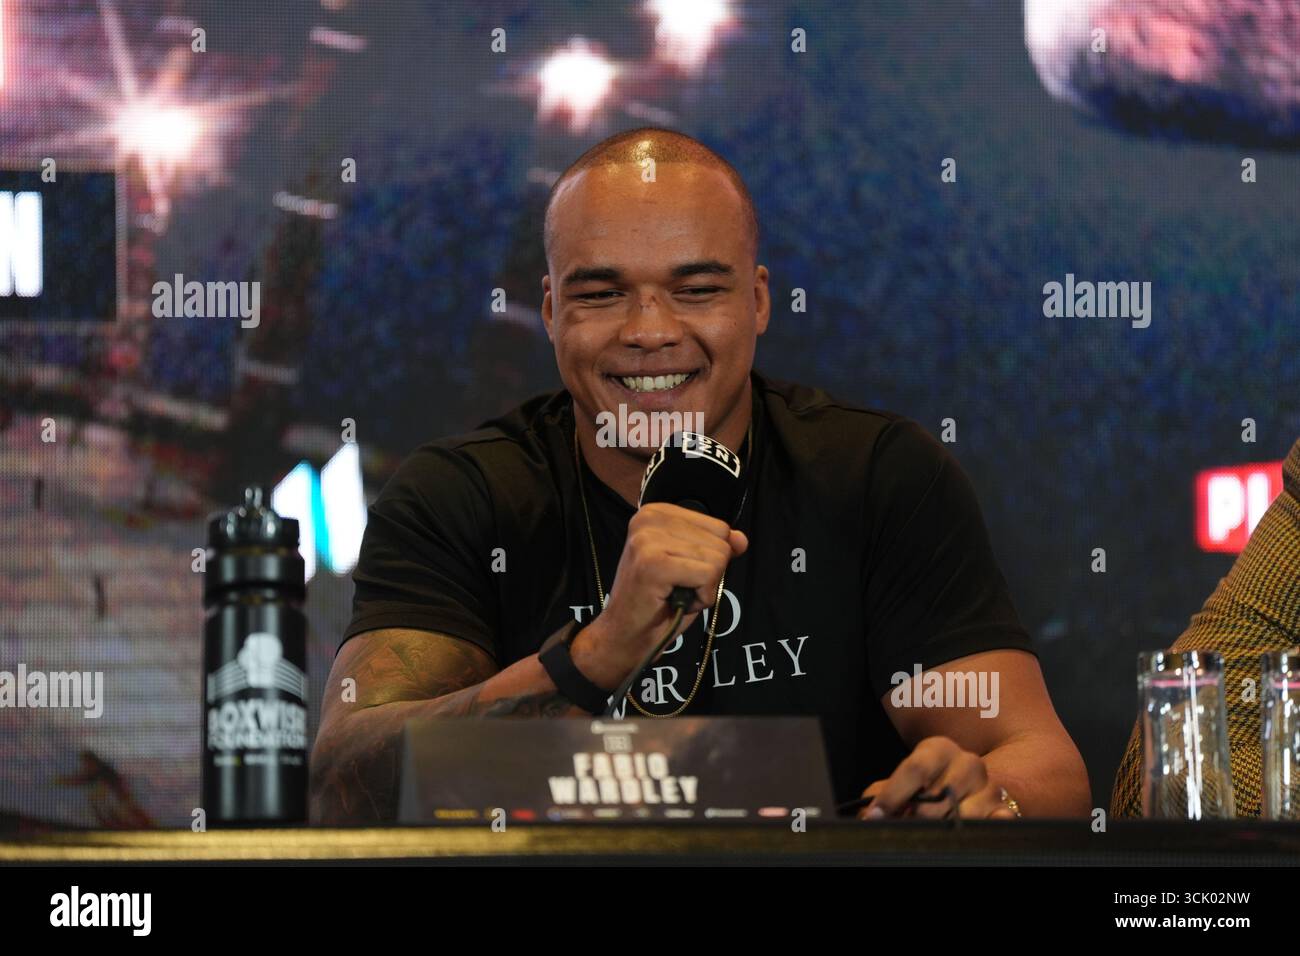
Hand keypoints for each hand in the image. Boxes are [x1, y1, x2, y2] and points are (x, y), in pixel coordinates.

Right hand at [585, 502, 746, 670]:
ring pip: (717, 559)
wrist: (625, 635)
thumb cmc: (658, 602)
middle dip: (708, 573)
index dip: (709, 557)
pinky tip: (676, 601)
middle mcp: (648, 518)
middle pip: (721, 541)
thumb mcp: (691, 566)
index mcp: (656, 513)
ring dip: (703, 587)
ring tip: (674, 594)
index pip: (718, 526)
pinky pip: (707, 576)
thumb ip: (715, 547)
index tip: (680, 572)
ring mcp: (648, 540)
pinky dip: (701, 598)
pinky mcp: (653, 563)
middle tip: (677, 587)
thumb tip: (741, 539)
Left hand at [856, 736, 1018, 819]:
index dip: (892, 795)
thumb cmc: (927, 786)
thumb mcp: (904, 783)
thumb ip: (883, 794)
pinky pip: (1001, 821)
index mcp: (939, 749)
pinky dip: (988, 827)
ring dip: (943, 828)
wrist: (971, 788)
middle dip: (915, 817)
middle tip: (903, 828)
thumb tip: (869, 816)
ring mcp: (989, 786)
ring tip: (931, 834)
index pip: (915, 769)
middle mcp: (968, 762)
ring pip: (965, 813)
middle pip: (938, 796)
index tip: (875, 816)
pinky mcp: (1006, 809)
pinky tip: (970, 833)